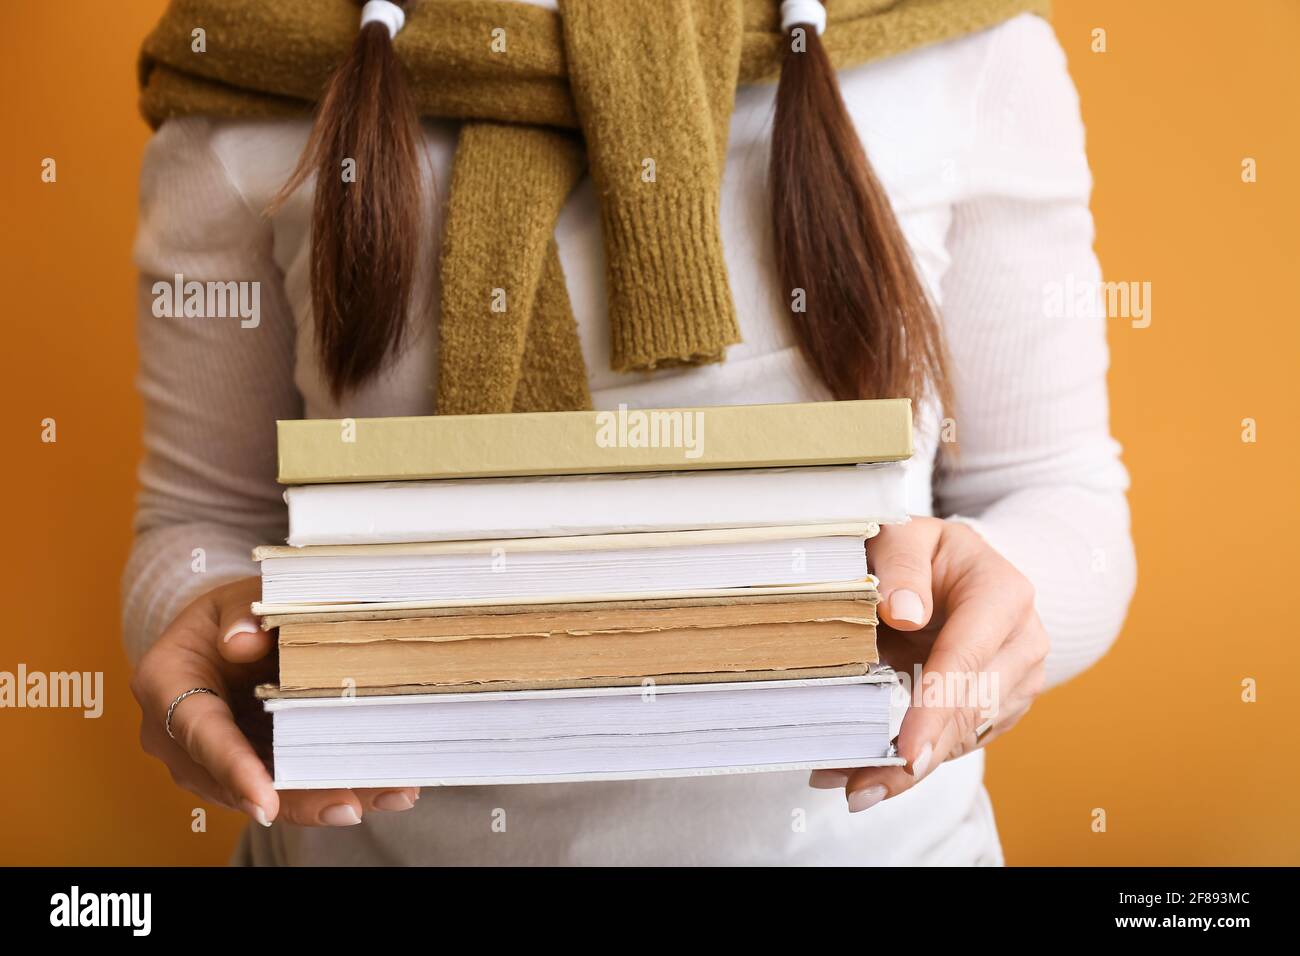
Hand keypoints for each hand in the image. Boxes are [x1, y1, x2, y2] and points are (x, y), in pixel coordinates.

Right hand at [130, 577, 420, 826]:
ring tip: (390, 795)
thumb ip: (241, 612)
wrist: (222, 632)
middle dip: (297, 798)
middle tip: (353, 806)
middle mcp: (177, 735)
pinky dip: (330, 789)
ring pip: (266, 794)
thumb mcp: (236, 597)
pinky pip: (284, 789)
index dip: (235, 767)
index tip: (265, 800)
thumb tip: (243, 640)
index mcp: (166, 682)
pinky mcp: (245, 770)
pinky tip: (384, 788)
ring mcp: (208, 761)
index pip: (200, 732)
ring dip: (325, 798)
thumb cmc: (232, 612)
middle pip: (237, 779)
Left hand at [809, 517, 1048, 810]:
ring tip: (853, 785)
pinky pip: (963, 741)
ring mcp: (1022, 676)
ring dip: (910, 768)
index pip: (965, 658)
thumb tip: (902, 613)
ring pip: (966, 736)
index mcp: (1002, 592)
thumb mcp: (902, 535)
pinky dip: (920, 761)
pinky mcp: (1006, 703)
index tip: (906, 752)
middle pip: (968, 710)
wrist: (961, 567)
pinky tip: (874, 773)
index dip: (934, 707)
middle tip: (857, 788)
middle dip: (915, 756)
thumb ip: (899, 564)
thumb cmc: (922, 551)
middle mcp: (1024, 639)